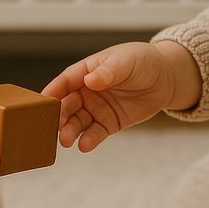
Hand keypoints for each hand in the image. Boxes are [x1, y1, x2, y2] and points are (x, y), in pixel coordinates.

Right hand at [41, 41, 200, 151]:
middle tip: (55, 127)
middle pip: (68, 104)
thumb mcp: (126, 61)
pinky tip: (84, 146)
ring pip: (78, 122)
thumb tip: (90, 80)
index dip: (53, 91)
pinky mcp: (109, 123)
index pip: (65, 81)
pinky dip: (89, 139)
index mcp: (87, 71)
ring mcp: (97, 108)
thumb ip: (108, 72)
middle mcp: (87, 91)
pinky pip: (95, 133)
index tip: (41, 103)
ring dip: (71, 131)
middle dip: (60, 117)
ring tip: (67, 141)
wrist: (167, 79)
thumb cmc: (143, 62)